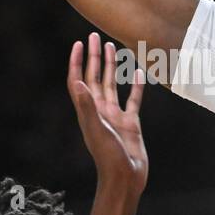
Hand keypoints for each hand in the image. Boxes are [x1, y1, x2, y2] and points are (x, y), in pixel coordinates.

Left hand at [68, 33, 147, 194]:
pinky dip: (136, 85)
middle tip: (95, 37)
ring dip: (111, 67)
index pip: (78, 81)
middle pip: (94, 78)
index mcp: (88, 111)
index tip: (78, 44)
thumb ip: (87, 106)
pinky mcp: (130, 123)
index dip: (76, 62)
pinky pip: (133, 99)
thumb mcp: (97, 129)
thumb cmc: (109, 157)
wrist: (126, 178)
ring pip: (112, 85)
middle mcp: (99, 110)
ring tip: (111, 47)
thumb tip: (77, 82)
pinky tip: (139, 72)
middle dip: (93, 58)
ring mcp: (115, 116)